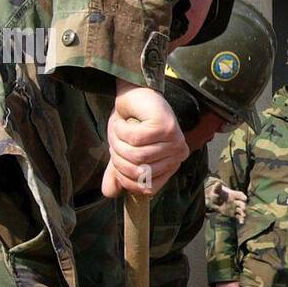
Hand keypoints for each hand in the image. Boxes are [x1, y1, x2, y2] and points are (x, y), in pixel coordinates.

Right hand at [102, 82, 188, 197]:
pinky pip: (135, 139)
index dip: (126, 179)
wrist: (134, 93)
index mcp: (171, 165)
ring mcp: (175, 140)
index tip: (119, 161)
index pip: (147, 188)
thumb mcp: (122, 151)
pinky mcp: (167, 126)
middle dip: (119, 158)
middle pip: (139, 172)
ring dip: (119, 142)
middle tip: (117, 141)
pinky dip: (122, 130)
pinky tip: (125, 120)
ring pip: (137, 156)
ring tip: (119, 130)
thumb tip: (109, 193)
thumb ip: (118, 172)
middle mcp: (178, 155)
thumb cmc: (131, 123)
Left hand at [205, 178, 246, 221]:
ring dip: (243, 213)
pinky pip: (239, 217)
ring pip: (241, 210)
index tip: (244, 198)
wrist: (217, 201)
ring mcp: (236, 208)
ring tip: (243, 215)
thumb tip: (217, 183)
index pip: (239, 195)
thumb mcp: (217, 190)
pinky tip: (241, 222)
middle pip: (241, 203)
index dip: (242, 197)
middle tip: (243, 208)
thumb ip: (217, 187)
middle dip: (243, 205)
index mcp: (234, 195)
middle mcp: (236, 201)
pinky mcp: (235, 214)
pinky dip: (240, 219)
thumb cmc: (218, 194)